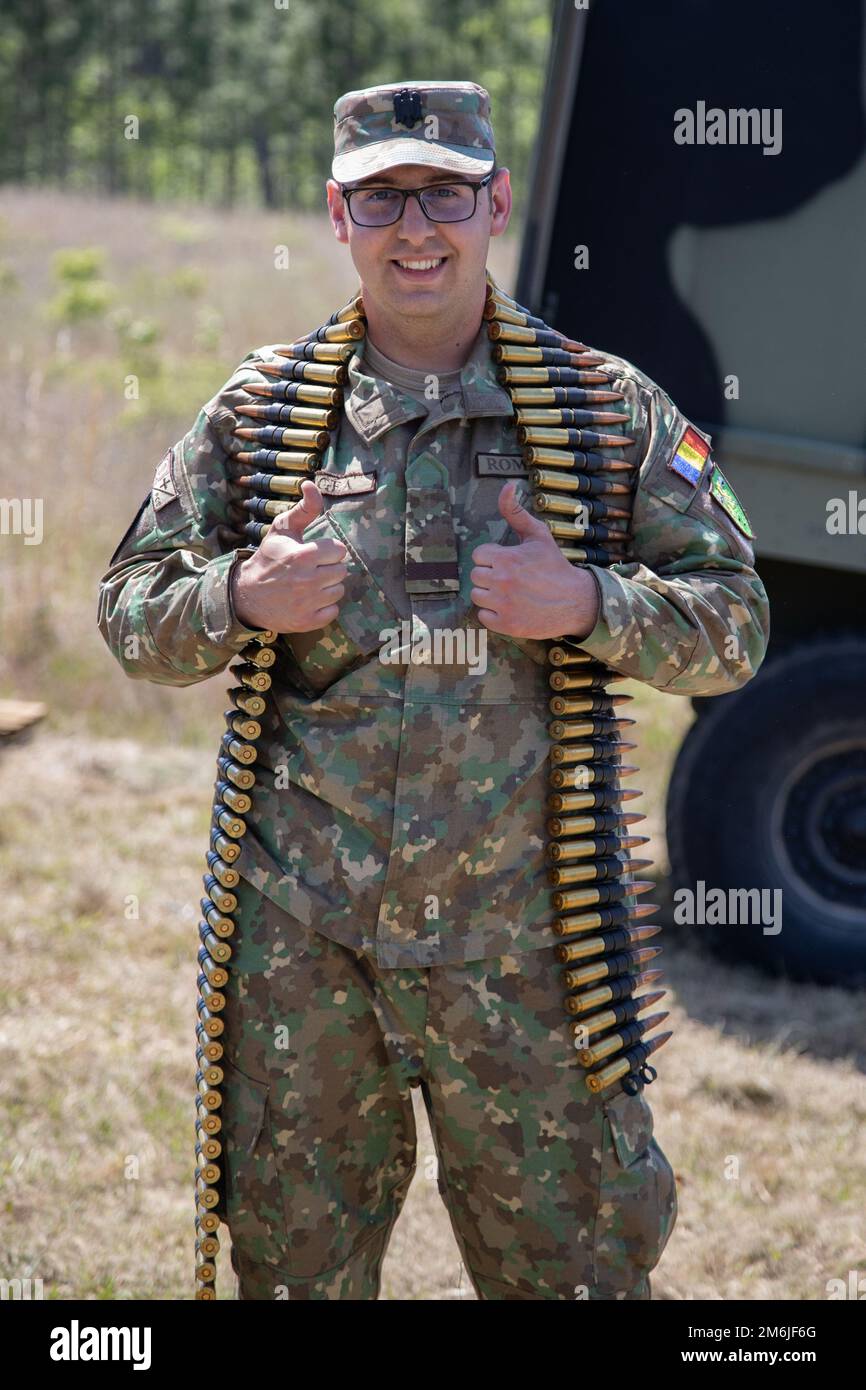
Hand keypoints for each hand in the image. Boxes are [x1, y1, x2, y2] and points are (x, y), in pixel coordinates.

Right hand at [230, 479, 348, 632]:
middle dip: (329, 568)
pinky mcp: (307, 621)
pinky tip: (309, 600)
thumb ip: (303, 508)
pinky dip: (324, 607)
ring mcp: (308, 603)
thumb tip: (311, 484)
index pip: (339, 551)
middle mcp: (307, 580)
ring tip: (309, 584)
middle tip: (311, 570)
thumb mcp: (282, 530)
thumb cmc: (268, 558)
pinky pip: (333, 611)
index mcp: (303, 556)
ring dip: (327, 587)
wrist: (247, 595)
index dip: (328, 551)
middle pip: (342, 571)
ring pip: (338, 591)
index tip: (314, 553)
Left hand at [469, 480, 599, 639]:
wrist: (575, 601)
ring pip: (477, 596)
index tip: (510, 562)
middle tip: (511, 578)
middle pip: (475, 576)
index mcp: (507, 558)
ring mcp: (503, 605)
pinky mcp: (505, 625)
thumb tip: (507, 485)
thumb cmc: (555, 566)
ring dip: (490, 594)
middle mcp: (502, 581)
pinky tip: (511, 607)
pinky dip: (493, 614)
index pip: (479, 555)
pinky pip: (483, 616)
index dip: (493, 558)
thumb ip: (516, 511)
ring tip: (510, 592)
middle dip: (490, 575)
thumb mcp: (538, 534)